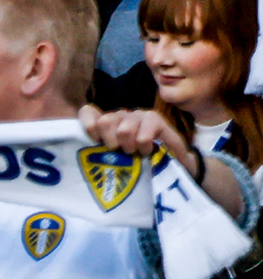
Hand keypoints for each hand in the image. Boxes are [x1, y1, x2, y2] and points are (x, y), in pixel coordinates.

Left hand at [76, 107, 199, 174]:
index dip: (89, 126)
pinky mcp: (155, 118)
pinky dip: (144, 147)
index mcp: (105, 124)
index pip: (88, 113)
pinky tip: (148, 151)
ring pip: (124, 129)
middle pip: (105, 121)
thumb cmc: (134, 164)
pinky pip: (143, 135)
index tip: (95, 142)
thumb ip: (96, 152)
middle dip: (111, 143)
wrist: (168, 166)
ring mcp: (137, 115)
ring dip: (129, 147)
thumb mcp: (110, 160)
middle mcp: (120, 117)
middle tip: (120, 153)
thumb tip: (78, 150)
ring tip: (135, 153)